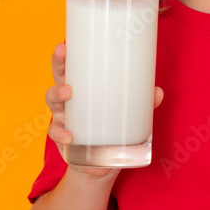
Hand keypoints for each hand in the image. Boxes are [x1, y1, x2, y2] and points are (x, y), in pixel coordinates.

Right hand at [45, 42, 164, 177]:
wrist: (99, 166)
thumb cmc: (111, 131)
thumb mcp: (127, 115)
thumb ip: (142, 104)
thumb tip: (157, 92)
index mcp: (82, 88)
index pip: (71, 67)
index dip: (65, 54)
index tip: (65, 43)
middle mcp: (67, 100)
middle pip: (58, 77)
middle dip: (58, 63)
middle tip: (62, 54)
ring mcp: (61, 118)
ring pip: (52, 101)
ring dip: (57, 94)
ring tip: (67, 93)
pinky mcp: (61, 139)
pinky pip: (55, 133)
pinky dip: (60, 133)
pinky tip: (69, 135)